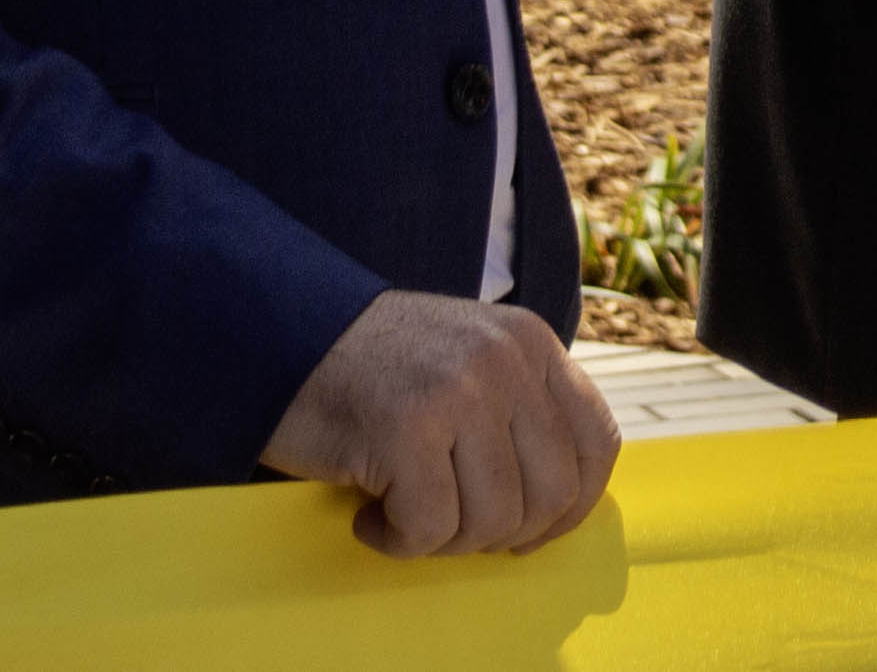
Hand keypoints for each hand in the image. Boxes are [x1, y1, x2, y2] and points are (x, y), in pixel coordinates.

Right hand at [262, 290, 621, 557]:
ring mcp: (457, 391)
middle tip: (446, 525)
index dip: (572, 508)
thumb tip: (562, 506)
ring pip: (493, 520)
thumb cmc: (372, 368)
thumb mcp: (469, 363)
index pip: (597, 443)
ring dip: (444, 540)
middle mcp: (503, 360)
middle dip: (501, 534)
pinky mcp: (405, 428)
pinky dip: (397, 541)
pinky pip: (429, 529)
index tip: (527, 533)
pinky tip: (369, 517)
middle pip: (551, 494)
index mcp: (529, 342)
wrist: (279, 336)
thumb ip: (520, 412)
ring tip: (401, 513)